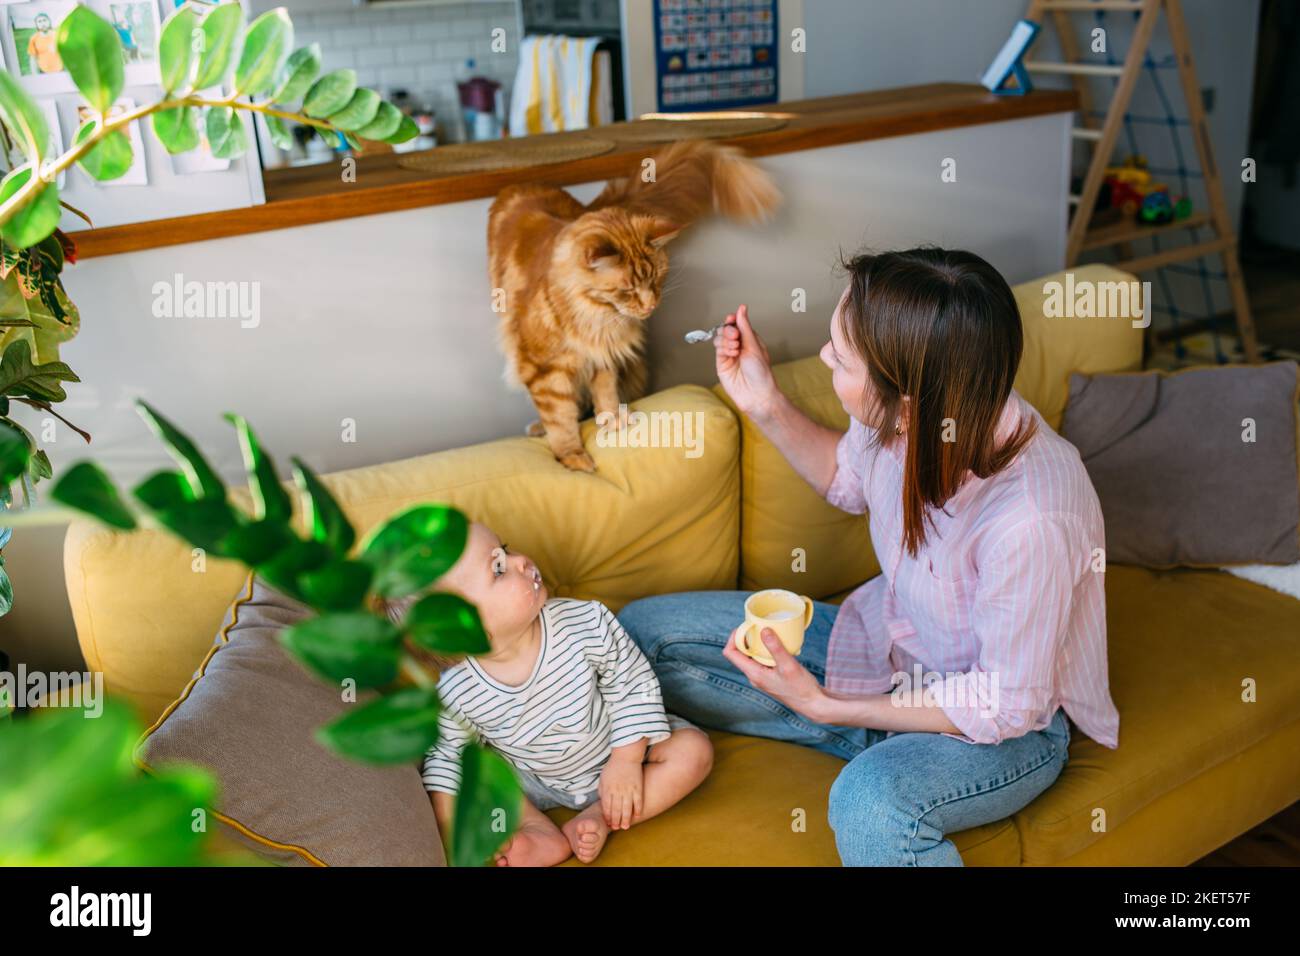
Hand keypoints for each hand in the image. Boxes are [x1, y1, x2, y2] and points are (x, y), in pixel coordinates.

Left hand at [598, 753, 643, 829]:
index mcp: (608, 789)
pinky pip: (638, 801)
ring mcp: (628, 790)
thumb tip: (603, 802)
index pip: (606, 807)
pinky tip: (637, 815)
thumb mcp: (603, 778)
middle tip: (617, 828)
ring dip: (626, 819)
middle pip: (616, 810)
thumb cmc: (613, 767)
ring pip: (627, 808)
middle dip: (616, 821)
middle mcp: (618, 791)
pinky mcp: (638, 787)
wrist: (626, 755)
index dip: (607, 816)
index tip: (608, 823)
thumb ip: (602, 791)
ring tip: (625, 826)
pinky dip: (638, 809)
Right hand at [715, 304, 777, 420]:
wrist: (756, 394)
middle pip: (726, 329)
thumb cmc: (761, 373)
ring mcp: (729, 354)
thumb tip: (742, 308)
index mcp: (750, 340)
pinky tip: (732, 353)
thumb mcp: (754, 345)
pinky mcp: (721, 364)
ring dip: (726, 339)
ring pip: (719, 338)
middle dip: (729, 330)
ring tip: (735, 348)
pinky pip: (717, 349)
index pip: (737, 324)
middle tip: (735, 336)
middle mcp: (739, 346)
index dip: (733, 319)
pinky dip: (723, 348)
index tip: (732, 318)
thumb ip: (745, 327)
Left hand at [723, 626, 828, 721]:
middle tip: (758, 625)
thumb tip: (763, 630)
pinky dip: (766, 649)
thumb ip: (775, 648)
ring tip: (768, 631)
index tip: (746, 626)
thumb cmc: (801, 689)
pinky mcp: (771, 676)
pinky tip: (779, 644)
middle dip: (745, 637)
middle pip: (739, 652)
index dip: (734, 637)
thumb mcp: (789, 666)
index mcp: (754, 674)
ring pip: (751, 655)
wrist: (813, 704)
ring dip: (757, 642)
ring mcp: (762, 677)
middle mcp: (754, 676)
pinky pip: (762, 659)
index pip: (730, 653)